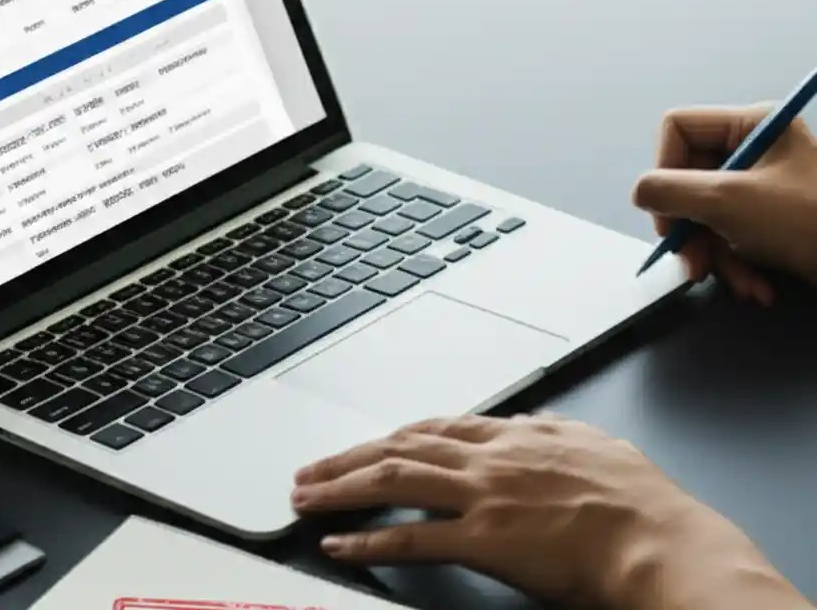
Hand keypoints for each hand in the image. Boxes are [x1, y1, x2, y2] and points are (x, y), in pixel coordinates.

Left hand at [292, 415, 807, 609]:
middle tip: (309, 471)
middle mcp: (490, 460)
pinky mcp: (484, 539)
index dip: (391, 438)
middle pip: (401, 449)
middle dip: (348, 459)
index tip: (363, 447)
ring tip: (304, 499)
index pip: (436, 429)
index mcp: (515, 438)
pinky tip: (338, 545)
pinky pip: (412, 537)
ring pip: (395, 481)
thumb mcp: (595, 446)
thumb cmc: (639, 504)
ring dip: (342, 488)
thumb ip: (554, 431)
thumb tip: (532, 421)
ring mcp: (484, 498)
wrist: (661, 542)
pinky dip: (368, 540)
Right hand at [631, 104, 816, 304]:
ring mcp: (765, 184)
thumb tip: (640, 192)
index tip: (667, 211)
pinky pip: (732, 236)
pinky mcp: (773, 219)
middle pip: (689, 179)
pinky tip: (757, 287)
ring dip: (716, 256)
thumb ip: (670, 191)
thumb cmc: (810, 221)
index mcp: (753, 124)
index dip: (664, 170)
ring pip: (707, 215)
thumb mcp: (728, 202)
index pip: (678, 129)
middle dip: (691, 229)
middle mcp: (757, 147)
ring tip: (739, 284)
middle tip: (694, 263)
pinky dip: (738, 265)